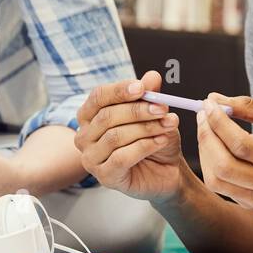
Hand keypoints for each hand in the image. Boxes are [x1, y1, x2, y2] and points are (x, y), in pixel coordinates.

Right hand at [73, 70, 186, 202]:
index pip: (98, 96)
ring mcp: (91, 159)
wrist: (166, 171)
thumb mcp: (155, 113)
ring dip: (146, 128)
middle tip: (163, 108)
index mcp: (90, 115)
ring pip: (115, 136)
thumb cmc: (154, 138)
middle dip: (138, 110)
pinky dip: (145, 146)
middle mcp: (84, 136)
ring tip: (168, 125)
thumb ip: (150, 95)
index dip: (120, 90)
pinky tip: (161, 141)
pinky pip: (122, 157)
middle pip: (107, 116)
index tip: (142, 88)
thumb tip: (152, 76)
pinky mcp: (104, 176)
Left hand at [196, 93, 252, 210]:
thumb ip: (250, 106)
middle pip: (226, 166)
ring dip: (205, 151)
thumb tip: (215, 99)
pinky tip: (216, 146)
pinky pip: (220, 187)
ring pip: (217, 180)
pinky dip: (211, 163)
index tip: (209, 104)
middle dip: (207, 137)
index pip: (243, 145)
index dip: (220, 123)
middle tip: (203, 115)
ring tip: (206, 129)